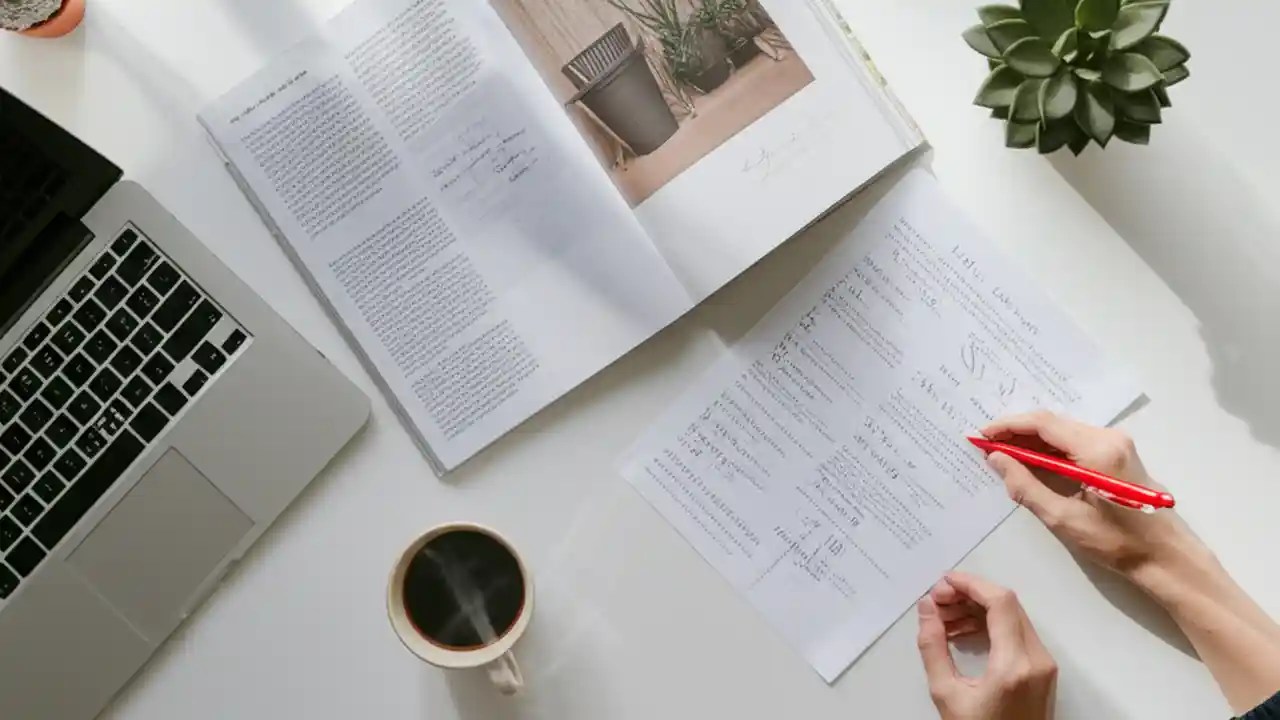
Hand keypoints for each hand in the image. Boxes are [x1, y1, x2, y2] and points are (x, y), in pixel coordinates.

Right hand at [917, 572, 1056, 719]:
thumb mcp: (946, 694)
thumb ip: (933, 647)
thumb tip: (926, 608)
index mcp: (1014, 665)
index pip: (1000, 602)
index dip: (970, 583)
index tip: (943, 582)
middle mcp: (1037, 659)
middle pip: (1007, 605)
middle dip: (970, 595)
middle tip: (937, 602)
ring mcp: (1044, 664)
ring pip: (1012, 616)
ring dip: (978, 610)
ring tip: (943, 620)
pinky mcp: (1042, 670)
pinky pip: (1017, 633)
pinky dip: (990, 625)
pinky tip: (962, 633)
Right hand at [980, 413, 1207, 579]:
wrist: (1165, 556)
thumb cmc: (1116, 542)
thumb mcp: (1064, 518)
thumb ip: (1026, 486)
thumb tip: (996, 459)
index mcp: (1097, 449)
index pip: (1043, 423)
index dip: (1007, 426)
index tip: (980, 437)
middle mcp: (1109, 437)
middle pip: (1052, 423)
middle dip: (1016, 433)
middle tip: (986, 448)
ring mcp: (1116, 443)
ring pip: (1062, 431)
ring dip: (1031, 441)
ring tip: (1002, 455)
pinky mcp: (1117, 454)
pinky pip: (1075, 442)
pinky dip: (1049, 449)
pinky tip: (1031, 462)